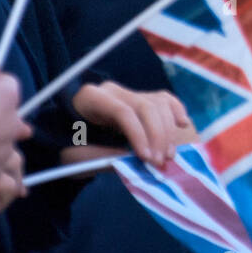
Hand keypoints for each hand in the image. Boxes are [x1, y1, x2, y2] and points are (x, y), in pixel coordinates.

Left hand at [70, 82, 194, 166]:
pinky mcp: (142, 99)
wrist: (69, 137)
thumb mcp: (77, 157)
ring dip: (167, 131)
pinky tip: (183, 124)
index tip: (146, 158)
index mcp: (92, 98)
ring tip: (168, 156)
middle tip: (160, 162)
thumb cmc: (70, 147)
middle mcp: (114, 90)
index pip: (122, 111)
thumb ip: (104, 158)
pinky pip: (165, 99)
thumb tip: (136, 162)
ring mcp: (130, 92)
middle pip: (145, 106)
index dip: (138, 135)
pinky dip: (176, 110)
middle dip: (156, 136)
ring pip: (158, 104)